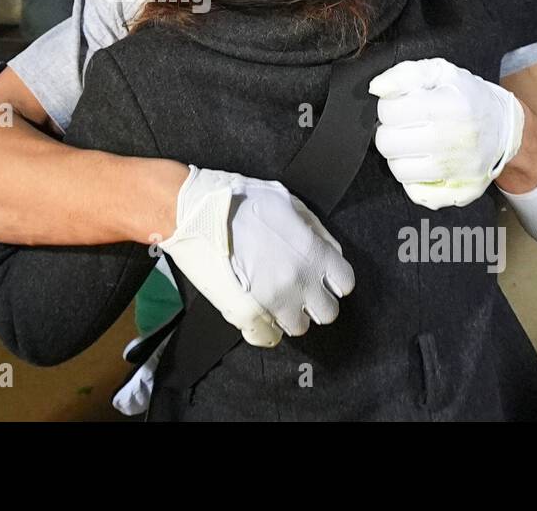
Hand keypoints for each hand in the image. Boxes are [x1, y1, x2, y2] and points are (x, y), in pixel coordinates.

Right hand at [158, 166, 353, 346]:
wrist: (192, 212)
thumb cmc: (235, 199)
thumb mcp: (286, 200)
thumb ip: (314, 229)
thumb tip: (329, 251)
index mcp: (311, 252)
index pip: (345, 284)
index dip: (332, 279)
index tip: (322, 277)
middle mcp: (298, 281)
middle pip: (328, 312)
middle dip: (315, 301)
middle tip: (299, 289)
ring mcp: (273, 301)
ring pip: (299, 327)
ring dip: (290, 314)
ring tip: (275, 297)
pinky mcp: (246, 314)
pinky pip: (267, 338)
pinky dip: (264, 328)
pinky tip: (258, 310)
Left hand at [369, 58, 524, 209]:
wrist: (505, 127)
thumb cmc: (469, 98)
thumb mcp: (441, 72)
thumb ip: (404, 74)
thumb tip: (377, 87)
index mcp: (450, 106)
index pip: (389, 111)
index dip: (389, 106)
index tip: (401, 106)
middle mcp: (455, 140)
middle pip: (388, 143)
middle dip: (390, 131)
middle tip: (406, 126)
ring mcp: (458, 169)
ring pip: (399, 169)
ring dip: (400, 156)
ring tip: (415, 143)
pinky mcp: (461, 192)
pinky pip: (417, 193)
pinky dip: (415, 179)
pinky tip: (425, 162)